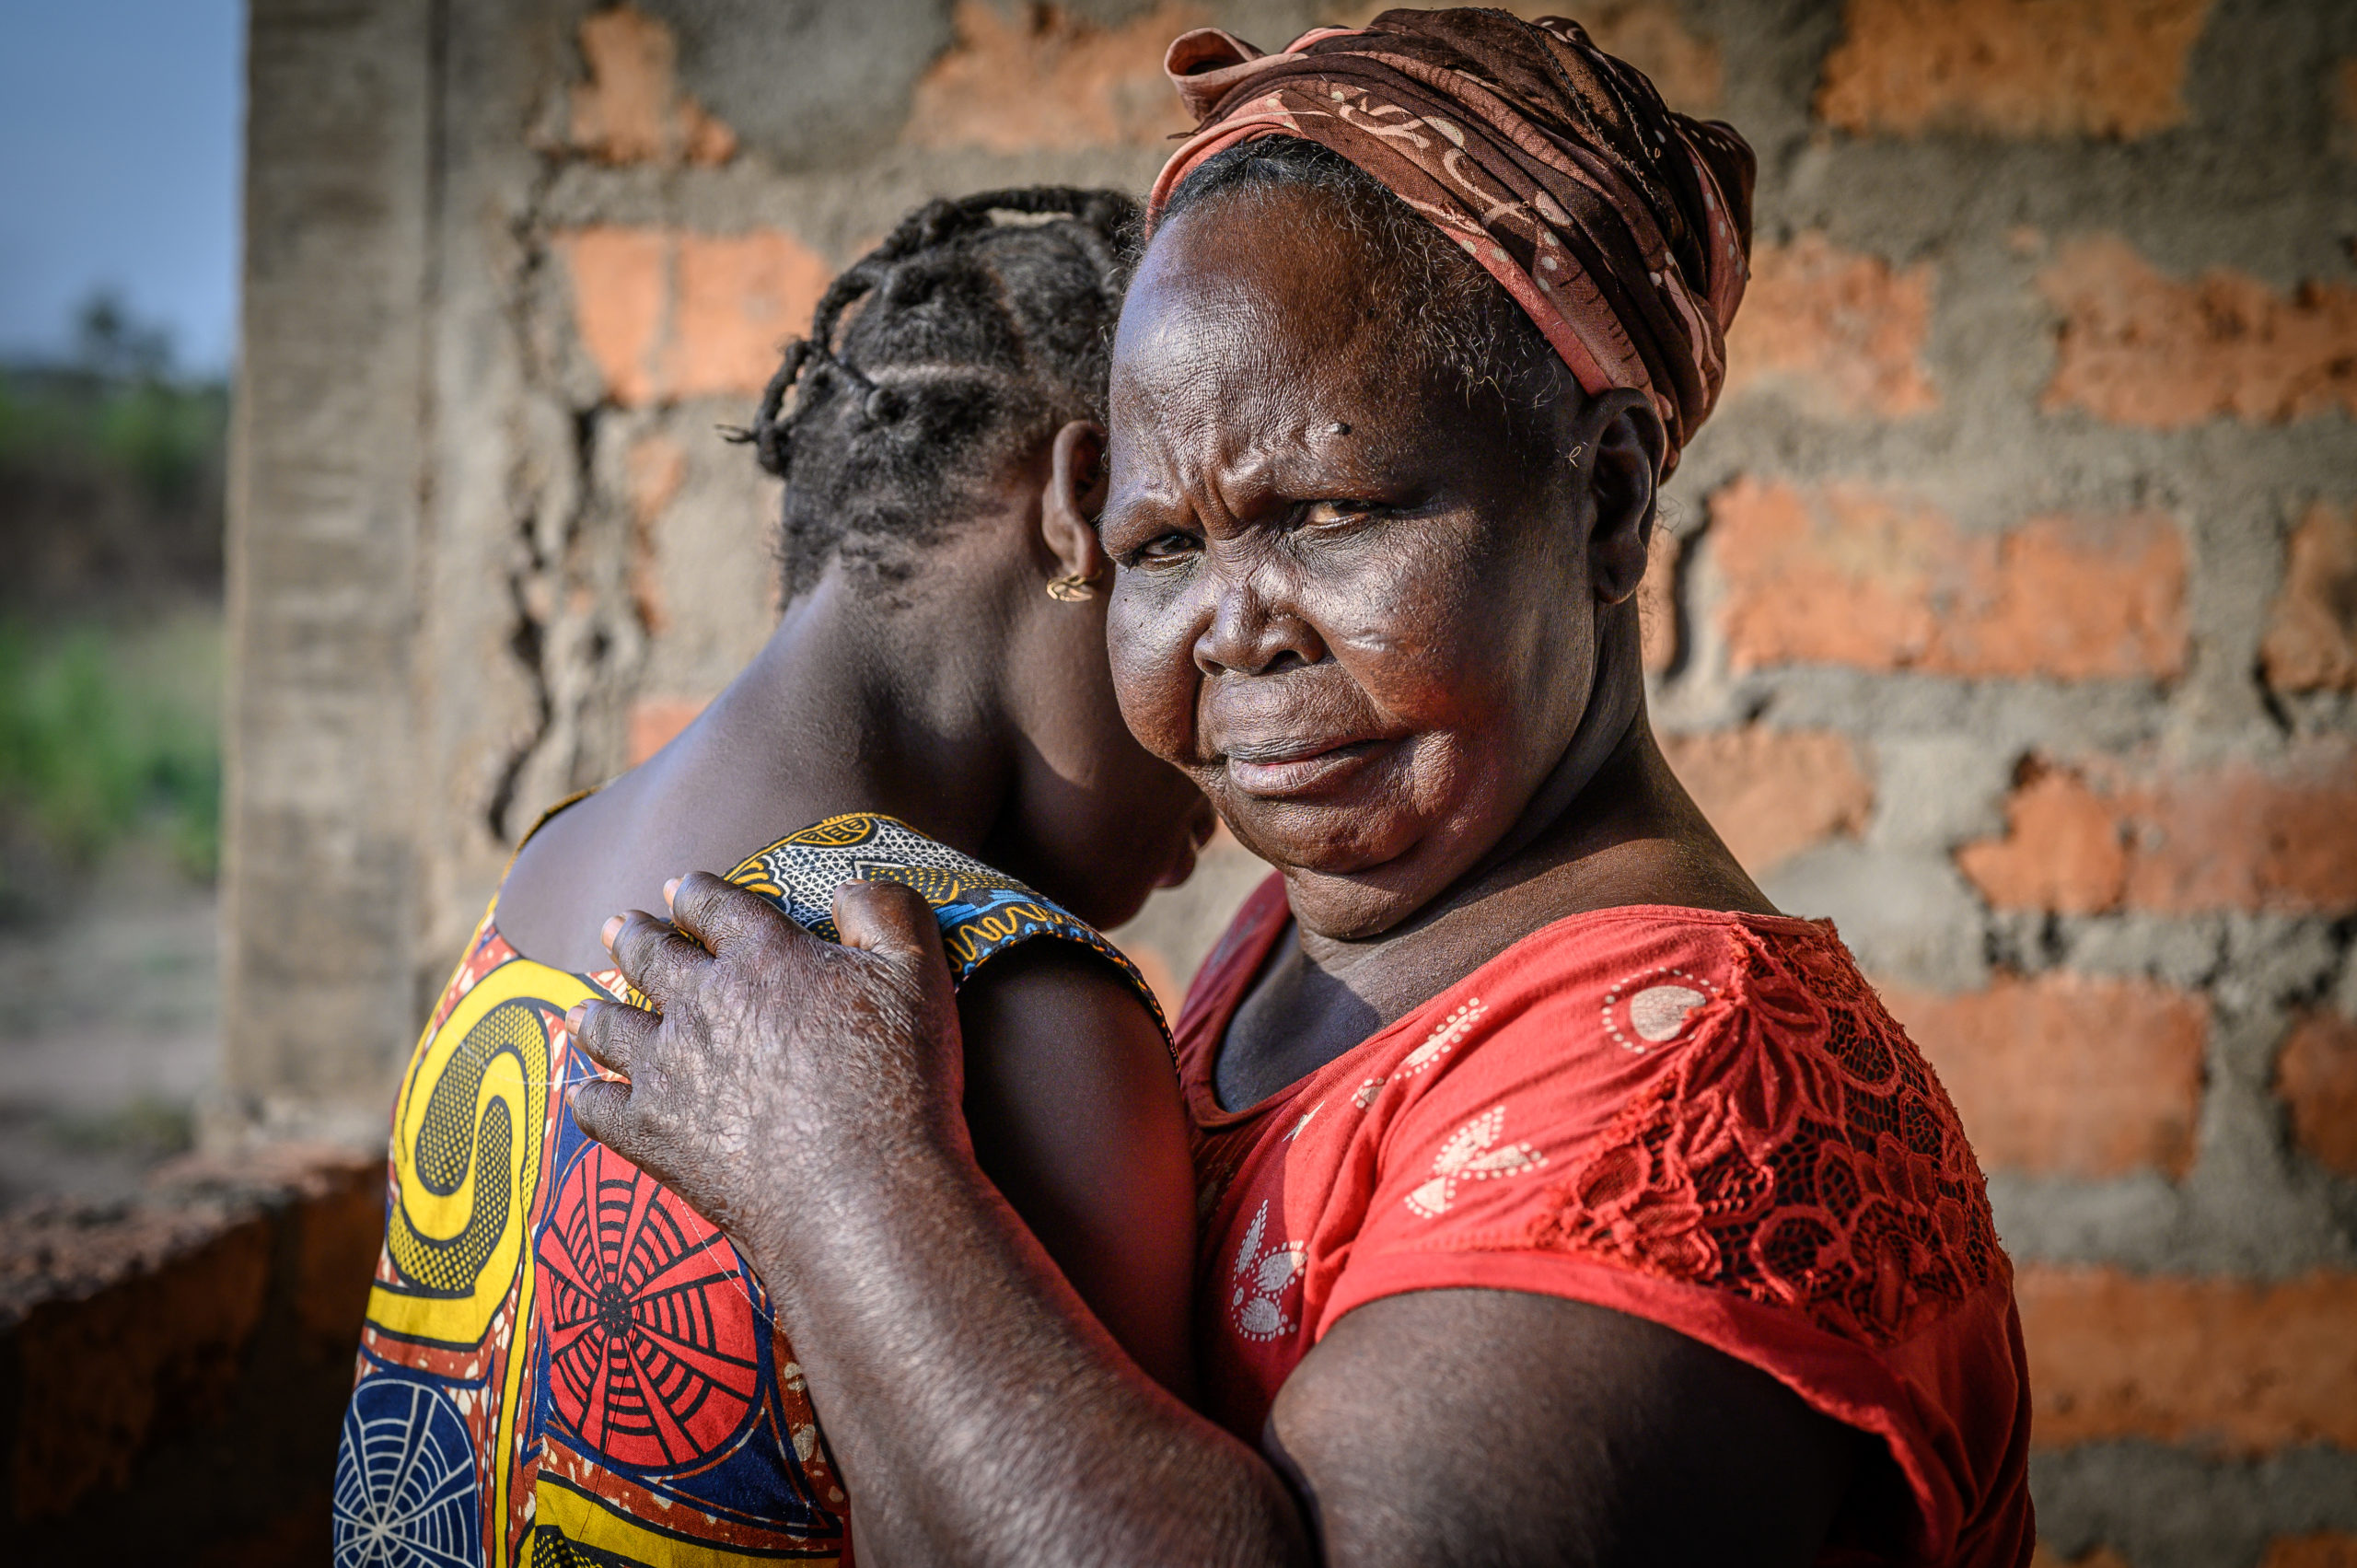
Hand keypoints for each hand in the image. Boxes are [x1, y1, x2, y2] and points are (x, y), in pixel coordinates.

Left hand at [564, 872, 966, 1253]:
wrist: (858, 1191)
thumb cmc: (897, 1080)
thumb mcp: (919, 973)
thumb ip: (885, 911)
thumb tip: (846, 888)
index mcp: (763, 956)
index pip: (715, 906)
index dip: (695, 893)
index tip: (680, 887)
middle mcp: (702, 1002)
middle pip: (650, 955)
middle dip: (632, 936)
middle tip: (617, 926)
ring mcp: (667, 1068)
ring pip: (612, 1026)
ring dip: (596, 1011)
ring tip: (583, 1007)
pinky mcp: (652, 1133)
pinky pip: (600, 1109)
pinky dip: (590, 1099)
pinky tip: (588, 1096)